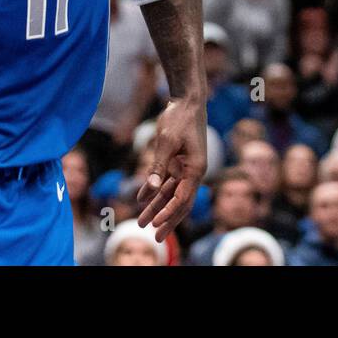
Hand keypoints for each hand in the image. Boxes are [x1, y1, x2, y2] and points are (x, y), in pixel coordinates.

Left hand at [136, 96, 206, 242]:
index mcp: (196, 169)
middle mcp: (193, 172)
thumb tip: (149, 190)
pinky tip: (141, 201)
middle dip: (167, 220)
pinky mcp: (178, 162)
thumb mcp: (165, 142)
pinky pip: (166, 182)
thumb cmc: (179, 118)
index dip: (168, 213)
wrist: (187, 100)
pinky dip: (154, 192)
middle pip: (180, 203)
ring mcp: (186, 167)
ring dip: (157, 208)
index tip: (155, 225)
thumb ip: (157, 167)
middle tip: (155, 238)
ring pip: (171, 194)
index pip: (182, 199)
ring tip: (141, 222)